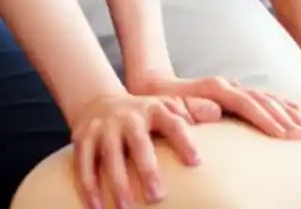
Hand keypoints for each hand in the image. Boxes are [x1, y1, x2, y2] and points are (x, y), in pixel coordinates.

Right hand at [68, 91, 204, 208]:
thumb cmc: (142, 113)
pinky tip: (96, 207)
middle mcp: (128, 116)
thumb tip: (217, 113)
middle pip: (139, 143)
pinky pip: (83, 164)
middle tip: (157, 197)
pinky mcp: (82, 138)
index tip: (196, 163)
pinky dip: (88, 187)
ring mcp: (104, 127)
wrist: (98, 101)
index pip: (173, 123)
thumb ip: (189, 112)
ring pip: (109, 156)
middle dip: (147, 170)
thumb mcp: (165, 106)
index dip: (184, 141)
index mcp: (153, 109)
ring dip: (117, 184)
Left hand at [128, 75, 300, 139]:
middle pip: (261, 100)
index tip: (283, 134)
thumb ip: (191, 108)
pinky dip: (277, 103)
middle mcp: (226, 85)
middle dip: (283, 117)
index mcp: (215, 88)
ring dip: (284, 110)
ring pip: (264, 97)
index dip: (267, 119)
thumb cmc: (158, 100)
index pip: (247, 104)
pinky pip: (260, 97)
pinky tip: (290, 108)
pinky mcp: (231, 92)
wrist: (151, 83)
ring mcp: (230, 87)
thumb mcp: (169, 106)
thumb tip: (216, 112)